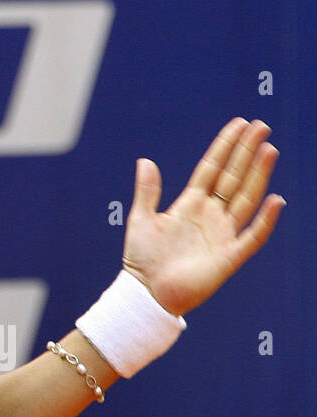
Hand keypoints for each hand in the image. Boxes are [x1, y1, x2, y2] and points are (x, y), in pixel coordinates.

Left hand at [122, 118, 284, 317]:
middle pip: (234, 177)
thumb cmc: (141, 258)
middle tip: (261, 126)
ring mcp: (222, 234)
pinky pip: (253, 235)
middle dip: (247, 152)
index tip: (239, 124)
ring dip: (258, 175)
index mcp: (190, 204)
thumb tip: (145, 160)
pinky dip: (265, 219)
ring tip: (269, 149)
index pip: (213, 168)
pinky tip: (275, 199)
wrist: (145, 292)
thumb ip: (147, 190)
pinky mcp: (229, 256)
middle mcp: (210, 215)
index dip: (226, 146)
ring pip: (246, 198)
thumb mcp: (141, 218)